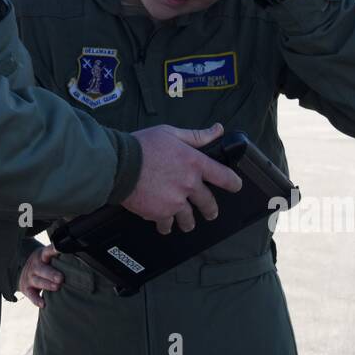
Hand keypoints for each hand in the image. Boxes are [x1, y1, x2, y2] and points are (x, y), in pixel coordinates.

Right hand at [18, 244, 62, 307]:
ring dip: (47, 284)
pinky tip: (43, 303)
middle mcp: (35, 265)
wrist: (23, 269)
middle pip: (42, 269)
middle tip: (61, 278)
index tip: (60, 248)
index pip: (48, 251)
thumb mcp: (48, 257)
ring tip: (57, 287)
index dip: (53, 250)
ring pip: (37, 281)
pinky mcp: (26, 288)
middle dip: (51, 274)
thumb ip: (60, 258)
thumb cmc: (44, 263)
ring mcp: (29, 277)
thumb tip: (81, 257)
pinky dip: (36, 300)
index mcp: (42, 256)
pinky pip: (31, 295)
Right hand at [124, 123, 242, 233]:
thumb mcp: (171, 133)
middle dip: (210, 209)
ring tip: (186, 223)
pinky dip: (166, 225)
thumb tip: (217, 130)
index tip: (236, 186)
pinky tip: (164, 224)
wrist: (119, 165)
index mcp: (195, 163)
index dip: (234, 183)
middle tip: (210, 212)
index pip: (225, 176)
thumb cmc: (142, 146)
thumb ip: (196, 136)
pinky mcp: (160, 213)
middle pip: (208, 203)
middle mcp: (189, 185)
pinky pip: (168, 224)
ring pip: (189, 219)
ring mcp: (175, 201)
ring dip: (188, 221)